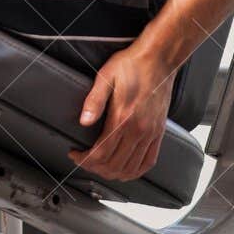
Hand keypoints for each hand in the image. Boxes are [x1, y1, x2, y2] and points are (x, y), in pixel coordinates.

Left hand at [67, 44, 175, 181]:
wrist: (159, 60)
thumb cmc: (131, 65)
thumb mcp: (105, 77)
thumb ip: (94, 100)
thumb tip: (84, 121)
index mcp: (123, 117)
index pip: (101, 153)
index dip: (84, 159)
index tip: (75, 154)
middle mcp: (139, 130)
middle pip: (114, 164)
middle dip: (94, 167)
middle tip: (83, 160)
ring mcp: (151, 133)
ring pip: (130, 168)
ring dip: (112, 173)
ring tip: (99, 166)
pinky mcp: (159, 133)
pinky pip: (149, 162)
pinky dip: (135, 172)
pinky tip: (124, 170)